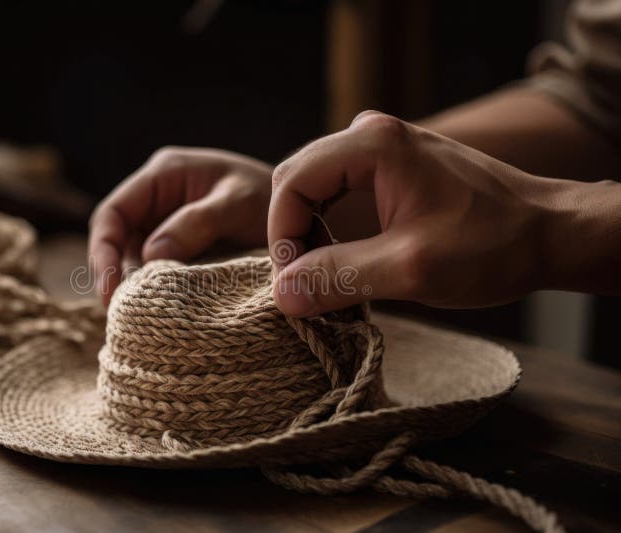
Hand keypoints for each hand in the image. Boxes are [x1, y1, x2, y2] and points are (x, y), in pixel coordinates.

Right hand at [89, 146, 271, 304]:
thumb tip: (153, 256)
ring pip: (134, 258)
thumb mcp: (239, 204)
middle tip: (120, 314)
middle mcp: (157, 197)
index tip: (111, 290)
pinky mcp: (180, 248)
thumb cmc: (271, 197)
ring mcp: (166, 224)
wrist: (304, 211)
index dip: (104, 251)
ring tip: (139, 318)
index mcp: (164, 174)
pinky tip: (159, 312)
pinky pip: (156, 270)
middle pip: (116, 238)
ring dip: (134, 286)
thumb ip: (198, 223)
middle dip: (113, 274)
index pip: (113, 213)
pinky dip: (155, 290)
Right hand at [268, 111, 568, 316]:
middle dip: (291, 234)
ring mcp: (381, 146)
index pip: (292, 183)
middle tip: (302, 284)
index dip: (282, 236)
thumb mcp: (411, 269)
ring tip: (320, 276)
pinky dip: (329, 225)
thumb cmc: (493, 245)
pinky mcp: (392, 166)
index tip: (293, 283)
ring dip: (308, 232)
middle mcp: (370, 133)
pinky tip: (340, 258)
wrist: (551, 233)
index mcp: (373, 145)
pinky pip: (338, 190)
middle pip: (296, 180)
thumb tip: (282, 294)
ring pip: (314, 186)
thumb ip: (341, 277)